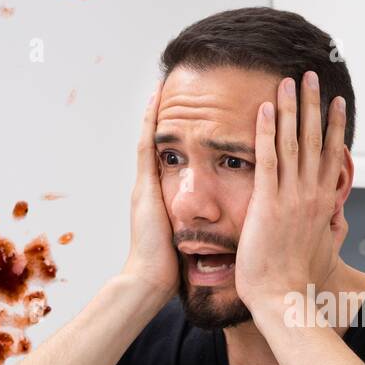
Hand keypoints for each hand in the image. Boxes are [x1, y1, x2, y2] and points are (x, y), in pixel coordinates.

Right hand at [120, 77, 178, 298]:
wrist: (150, 281)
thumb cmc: (172, 268)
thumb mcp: (189, 240)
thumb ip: (199, 227)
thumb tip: (221, 224)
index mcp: (166, 199)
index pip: (174, 159)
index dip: (180, 134)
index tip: (191, 111)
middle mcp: (153, 187)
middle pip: (163, 143)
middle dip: (170, 115)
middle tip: (178, 85)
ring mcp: (145, 186)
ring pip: (153, 139)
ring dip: (158, 111)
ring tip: (168, 82)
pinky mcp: (144, 188)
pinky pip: (147, 148)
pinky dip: (151, 124)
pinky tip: (158, 101)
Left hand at [234, 71, 346, 316]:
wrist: (283, 297)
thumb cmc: (296, 280)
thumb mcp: (321, 250)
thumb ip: (327, 230)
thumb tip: (334, 223)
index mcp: (323, 204)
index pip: (333, 155)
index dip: (335, 126)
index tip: (336, 103)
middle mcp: (311, 195)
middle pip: (315, 139)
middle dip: (313, 104)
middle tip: (311, 76)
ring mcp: (291, 197)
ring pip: (294, 142)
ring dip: (291, 108)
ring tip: (288, 81)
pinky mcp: (268, 203)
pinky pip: (268, 159)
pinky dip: (268, 132)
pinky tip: (266, 109)